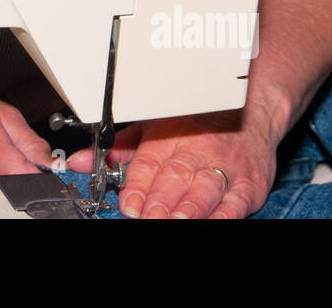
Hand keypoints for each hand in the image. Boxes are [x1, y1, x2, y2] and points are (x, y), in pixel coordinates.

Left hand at [67, 109, 276, 218]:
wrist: (252, 111)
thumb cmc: (197, 122)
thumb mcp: (153, 126)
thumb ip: (118, 149)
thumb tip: (79, 162)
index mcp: (168, 137)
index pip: (149, 163)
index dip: (138, 185)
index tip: (129, 203)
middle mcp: (197, 151)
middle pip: (176, 177)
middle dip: (161, 199)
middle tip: (149, 216)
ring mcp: (224, 168)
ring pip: (205, 189)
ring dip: (191, 207)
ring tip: (177, 220)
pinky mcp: (249, 184)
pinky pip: (237, 200)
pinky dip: (226, 213)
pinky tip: (214, 220)